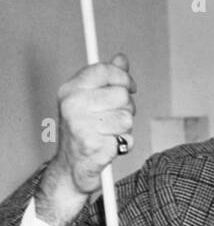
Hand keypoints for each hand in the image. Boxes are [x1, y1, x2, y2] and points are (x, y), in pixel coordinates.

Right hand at [35, 54, 135, 225]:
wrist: (71, 168)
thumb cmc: (84, 131)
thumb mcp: (90, 100)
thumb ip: (107, 79)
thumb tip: (121, 58)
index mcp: (70, 90)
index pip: (104, 70)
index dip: (124, 77)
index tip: (130, 86)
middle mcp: (73, 105)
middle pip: (121, 94)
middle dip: (127, 107)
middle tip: (115, 118)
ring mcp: (82, 126)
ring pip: (127, 118)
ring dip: (125, 128)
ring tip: (110, 133)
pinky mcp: (94, 146)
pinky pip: (127, 139)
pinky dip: (124, 144)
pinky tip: (110, 147)